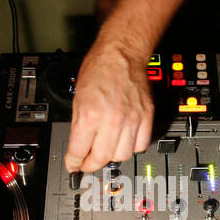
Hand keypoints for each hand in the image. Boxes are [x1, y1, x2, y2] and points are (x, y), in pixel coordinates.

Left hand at [65, 40, 153, 172]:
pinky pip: (140, 144)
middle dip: (91, 164)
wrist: (122, 53)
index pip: (79, 152)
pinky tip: (124, 140)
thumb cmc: (99, 69)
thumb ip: (78, 125)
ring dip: (111, 156)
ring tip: (106, 149)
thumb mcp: (77, 98)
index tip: (73, 166)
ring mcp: (132, 119)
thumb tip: (78, 146)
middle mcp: (112, 120)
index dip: (73, 163)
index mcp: (90, 115)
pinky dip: (131, 147)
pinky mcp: (146, 117)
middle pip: (101, 158)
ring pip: (122, 155)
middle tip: (87, 162)